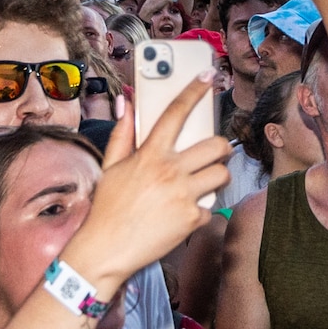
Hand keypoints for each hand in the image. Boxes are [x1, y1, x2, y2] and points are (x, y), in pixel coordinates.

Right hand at [62, 76, 231, 284]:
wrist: (105, 251)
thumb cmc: (108, 208)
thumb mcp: (111, 167)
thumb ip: (122, 134)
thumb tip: (127, 103)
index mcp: (150, 155)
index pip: (176, 113)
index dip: (194, 91)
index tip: (206, 77)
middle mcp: (170, 171)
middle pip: (217, 146)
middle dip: (220, 148)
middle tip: (212, 154)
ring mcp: (184, 195)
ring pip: (222, 175)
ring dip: (216, 178)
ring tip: (201, 184)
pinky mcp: (192, 219)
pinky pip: (210, 208)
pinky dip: (201, 211)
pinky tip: (184, 215)